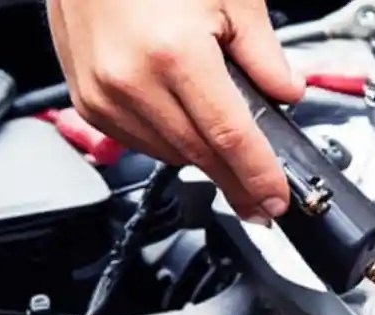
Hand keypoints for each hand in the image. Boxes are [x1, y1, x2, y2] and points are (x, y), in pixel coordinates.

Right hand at [46, 0, 303, 221]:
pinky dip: (168, 141)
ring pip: (169, 154)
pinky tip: (185, 125)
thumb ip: (264, 52)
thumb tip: (287, 93)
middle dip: (237, 181)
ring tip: (228, 149)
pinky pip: (138, 141)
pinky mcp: (87, 98)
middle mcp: (132, 79)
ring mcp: (103, 93)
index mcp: (175, 54)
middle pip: (200, 156)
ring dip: (203, 159)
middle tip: (262, 196)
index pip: (231, 138)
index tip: (276, 201)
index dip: (259, 177)